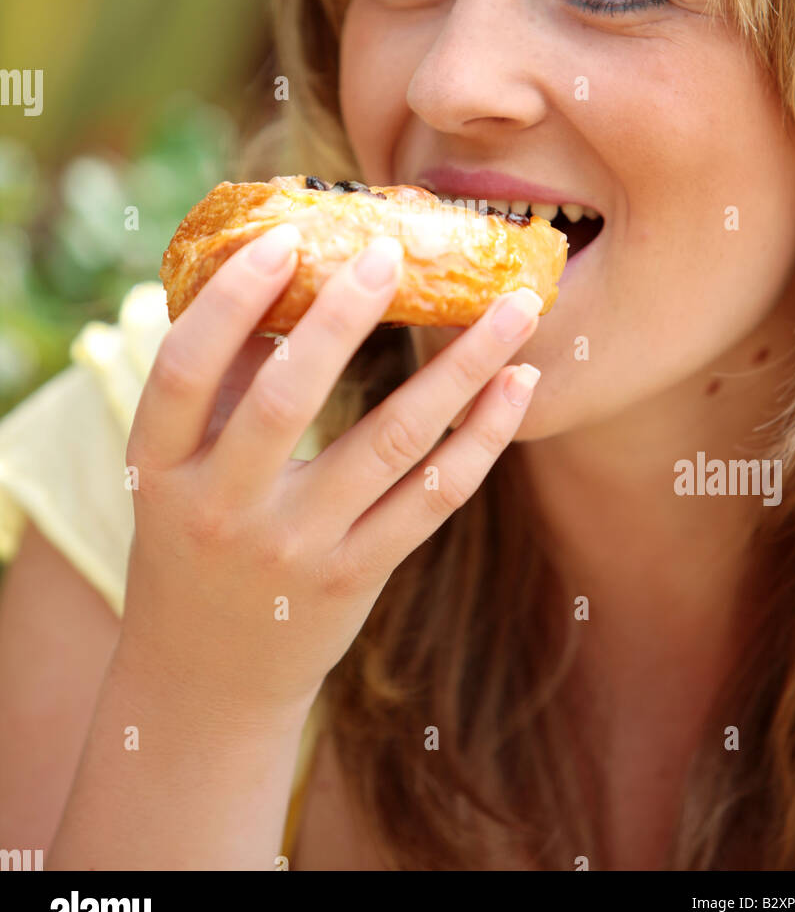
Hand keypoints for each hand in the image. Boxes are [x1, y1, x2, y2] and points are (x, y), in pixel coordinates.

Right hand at [121, 224, 542, 717]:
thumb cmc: (196, 531)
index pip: (185, 369)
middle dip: (343, 319)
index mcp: (159, 465)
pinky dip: (481, 437)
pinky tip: (518, 384)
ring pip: (391, 443)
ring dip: (460, 368)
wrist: (209, 675)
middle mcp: (222, 509)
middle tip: (395, 251)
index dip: (232, 299)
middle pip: (286, 401)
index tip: (287, 236)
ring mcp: (295, 548)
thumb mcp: (180, 463)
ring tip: (515, 308)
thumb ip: (225, 376)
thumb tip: (294, 272)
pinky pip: (433, 498)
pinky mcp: (357, 575)